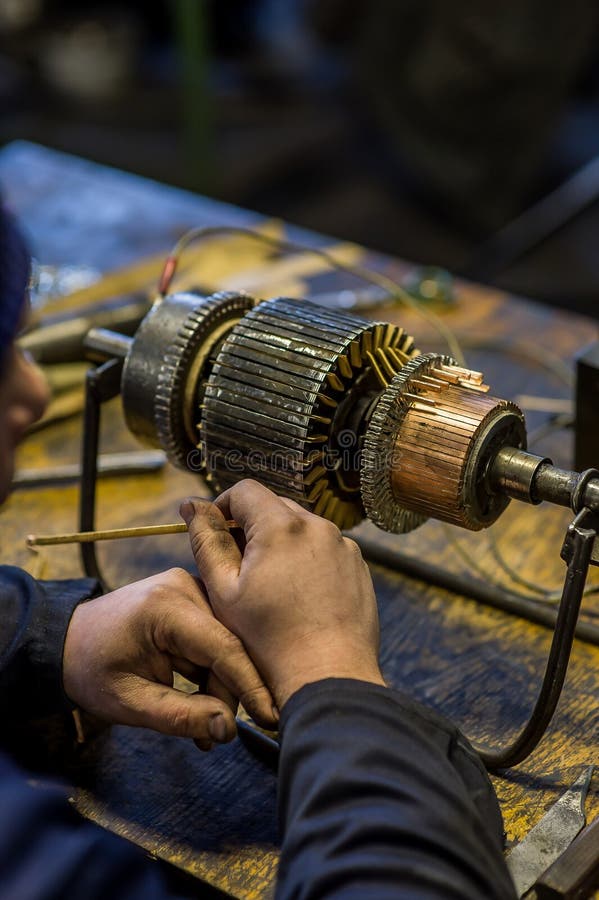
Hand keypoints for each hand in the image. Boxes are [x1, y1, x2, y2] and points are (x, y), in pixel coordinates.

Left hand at [63, 567, 276, 748]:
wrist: (68, 641)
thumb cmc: (92, 670)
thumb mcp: (130, 702)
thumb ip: (181, 717)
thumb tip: (229, 730)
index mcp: (166, 606)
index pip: (223, 647)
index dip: (250, 685)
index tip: (272, 717)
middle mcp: (185, 586)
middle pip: (229, 648)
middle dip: (227, 695)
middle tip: (211, 737)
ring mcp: (191, 589)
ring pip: (228, 646)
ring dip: (219, 687)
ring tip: (199, 726)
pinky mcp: (194, 598)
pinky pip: (218, 639)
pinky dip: (211, 673)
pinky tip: (198, 700)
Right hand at [180, 481, 384, 708]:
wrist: (327, 677)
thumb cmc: (269, 641)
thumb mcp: (224, 591)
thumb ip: (207, 540)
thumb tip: (193, 505)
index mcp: (281, 526)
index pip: (246, 490)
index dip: (224, 505)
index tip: (215, 533)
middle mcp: (318, 526)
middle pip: (275, 507)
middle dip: (253, 527)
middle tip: (238, 568)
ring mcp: (343, 546)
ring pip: (302, 529)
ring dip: (282, 545)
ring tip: (269, 588)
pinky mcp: (358, 568)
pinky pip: (326, 551)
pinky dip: (308, 563)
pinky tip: (298, 599)